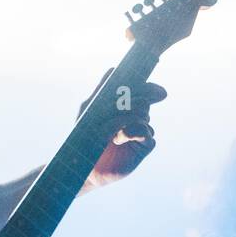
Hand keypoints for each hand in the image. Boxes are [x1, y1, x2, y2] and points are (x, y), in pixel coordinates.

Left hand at [80, 73, 166, 190]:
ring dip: (127, 119)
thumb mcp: (90, 110)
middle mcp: (135, 117)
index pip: (140, 91)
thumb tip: (114, 69)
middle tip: (124, 105)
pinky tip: (120, 139)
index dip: (147, 86)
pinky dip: (132, 132)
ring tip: (112, 131)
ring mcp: (141, 131)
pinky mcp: (144, 146)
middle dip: (133, 101)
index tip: (150, 83)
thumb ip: (102, 91)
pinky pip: (146, 132)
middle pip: (143, 100)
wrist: (85, 167)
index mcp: (124, 107)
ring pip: (144, 115)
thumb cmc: (85, 138)